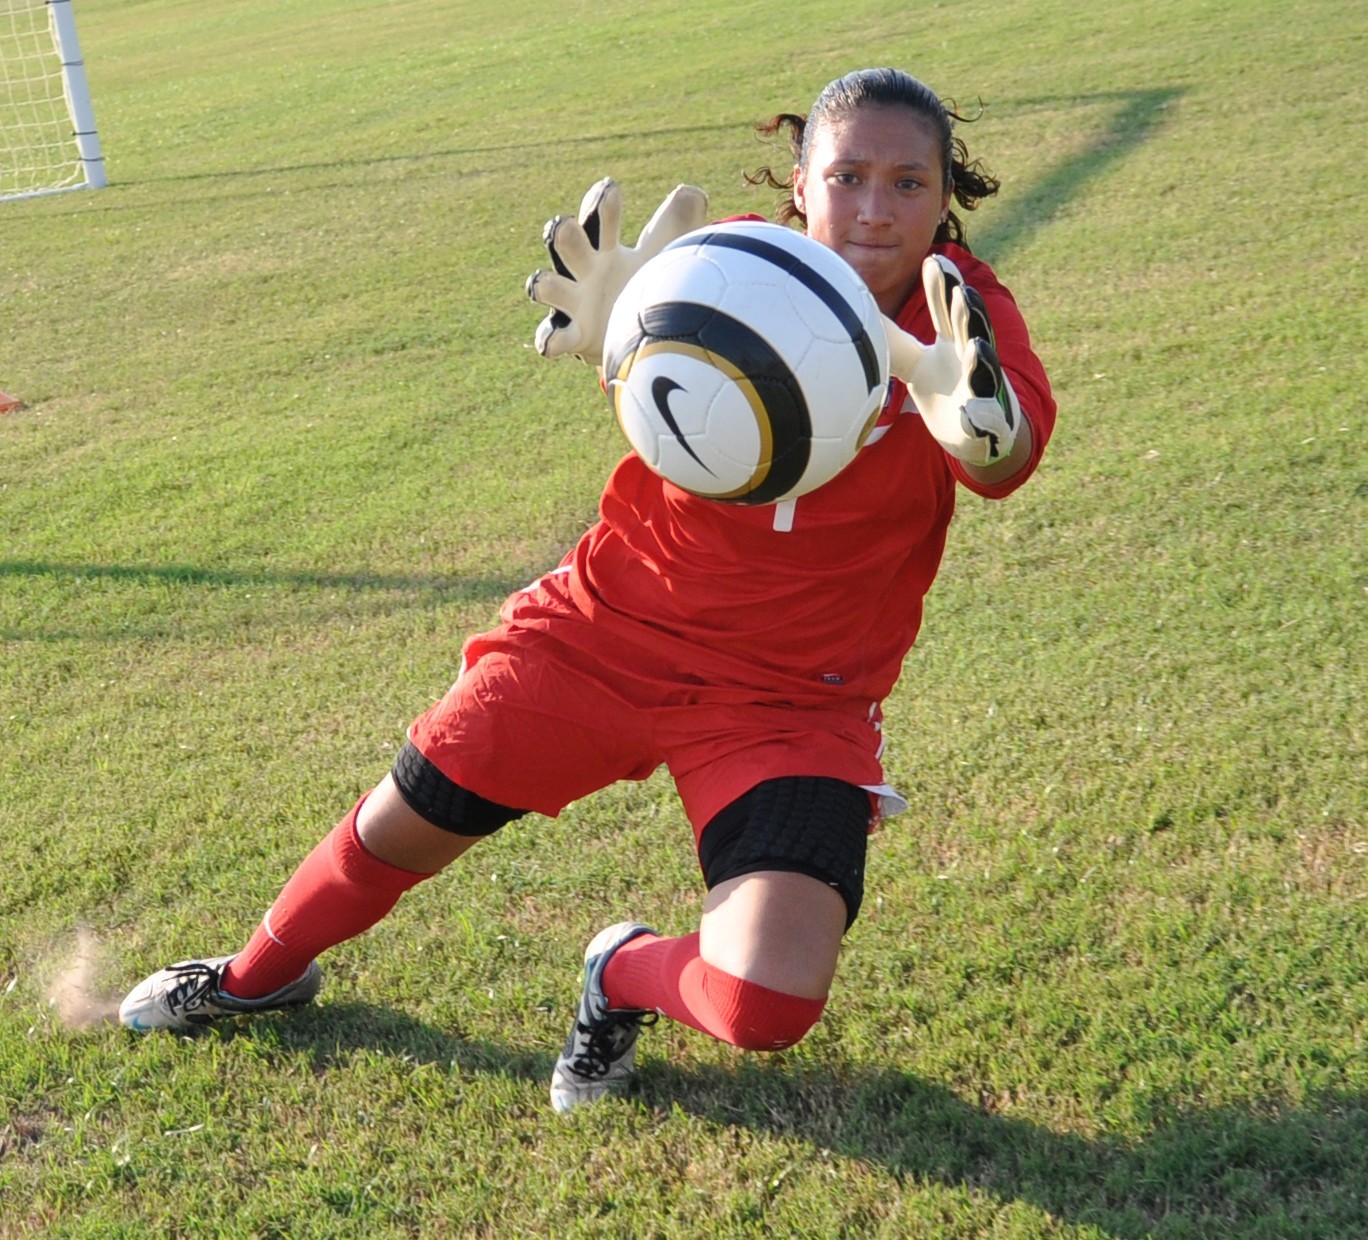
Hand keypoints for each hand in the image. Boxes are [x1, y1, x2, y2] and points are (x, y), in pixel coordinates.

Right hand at [526, 178, 708, 365]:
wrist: (638, 337)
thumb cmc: (647, 287)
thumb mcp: (665, 254)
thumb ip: (679, 224)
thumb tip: (693, 191)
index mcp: (605, 245)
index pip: (598, 214)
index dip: (601, 201)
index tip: (611, 191)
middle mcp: (583, 268)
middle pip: (563, 241)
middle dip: (561, 232)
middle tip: (566, 228)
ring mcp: (573, 302)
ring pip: (546, 286)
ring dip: (544, 284)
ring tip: (546, 284)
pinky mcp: (573, 336)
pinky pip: (551, 337)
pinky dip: (549, 340)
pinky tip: (552, 343)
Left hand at [882, 255, 1021, 467]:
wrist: (976, 434)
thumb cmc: (946, 391)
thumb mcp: (915, 365)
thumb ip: (895, 342)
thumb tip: (862, 318)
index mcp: (953, 344)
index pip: (946, 312)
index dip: (942, 287)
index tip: (933, 260)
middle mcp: (972, 360)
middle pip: (970, 332)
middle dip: (968, 313)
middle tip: (961, 293)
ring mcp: (982, 389)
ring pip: (984, 371)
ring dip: (981, 358)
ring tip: (975, 346)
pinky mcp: (987, 421)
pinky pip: (984, 417)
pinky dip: (979, 414)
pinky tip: (971, 410)